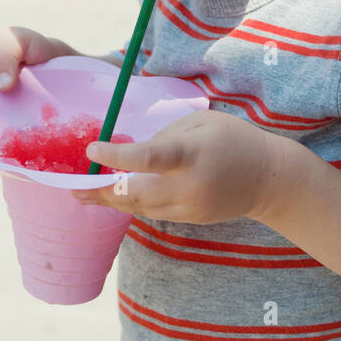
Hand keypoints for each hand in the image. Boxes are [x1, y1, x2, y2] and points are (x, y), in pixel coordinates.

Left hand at [71, 110, 294, 224]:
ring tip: (82, 193)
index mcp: (192, 154)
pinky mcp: (189, 218)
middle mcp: (189, 186)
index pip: (149, 157)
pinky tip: (112, 196)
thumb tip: (128, 150)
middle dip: (100, 191)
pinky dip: (131, 203)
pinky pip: (153, 212)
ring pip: (139, 207)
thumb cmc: (232, 138)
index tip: (91, 150)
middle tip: (72, 186)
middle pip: (135, 193)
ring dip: (109, 200)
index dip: (117, 156)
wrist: (269, 180)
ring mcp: (189, 207)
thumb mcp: (200, 122)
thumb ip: (163, 134)